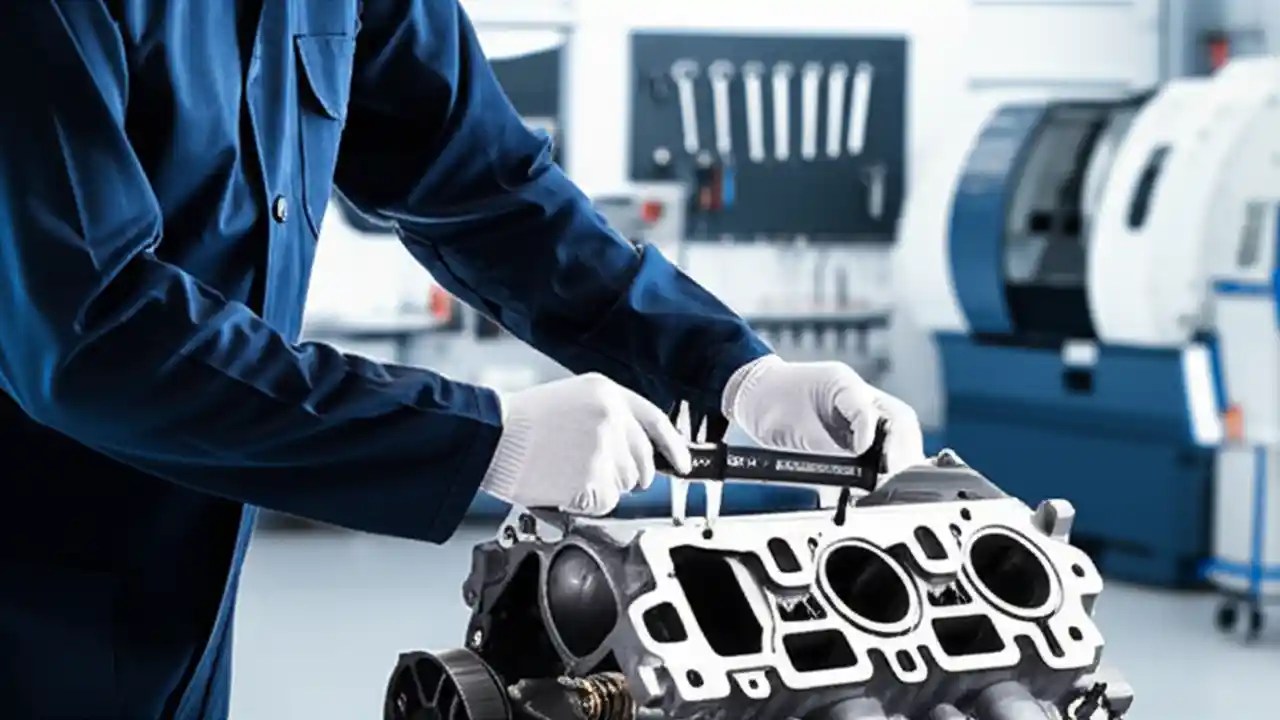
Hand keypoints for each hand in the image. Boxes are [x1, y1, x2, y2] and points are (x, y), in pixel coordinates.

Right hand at [481, 374, 692, 515]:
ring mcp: (604, 450)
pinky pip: (607, 503)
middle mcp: (612, 418)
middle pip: (643, 463)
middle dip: (625, 474)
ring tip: (568, 469)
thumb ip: (610, 416)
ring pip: (625, 485)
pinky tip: (564, 483)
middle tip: (591, 469)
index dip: (673, 446)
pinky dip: (587, 502)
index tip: (682, 464)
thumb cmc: (523, 421)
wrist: (492, 437)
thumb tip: (637, 448)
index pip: (657, 422)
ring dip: (602, 486)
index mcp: (608, 393)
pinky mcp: (593, 480)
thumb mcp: (574, 398)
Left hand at [723, 355, 925, 480]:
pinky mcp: (855, 425)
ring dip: (898, 456)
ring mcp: (859, 408)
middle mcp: (857, 393)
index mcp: (841, 383)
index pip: (868, 409)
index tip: (862, 455)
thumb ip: (824, 449)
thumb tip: (850, 472)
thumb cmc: (767, 399)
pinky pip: (880, 441)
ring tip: (890, 482)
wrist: (753, 392)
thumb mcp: (792, 428)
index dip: (867, 436)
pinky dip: (884, 460)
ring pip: (897, 430)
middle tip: (893, 477)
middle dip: (902, 450)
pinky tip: (881, 479)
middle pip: (899, 419)